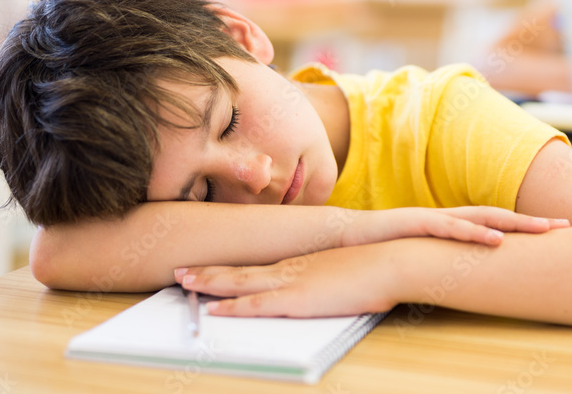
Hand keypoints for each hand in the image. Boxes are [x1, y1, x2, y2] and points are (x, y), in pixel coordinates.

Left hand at [175, 241, 408, 316]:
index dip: (229, 268)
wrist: (391, 261)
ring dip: (209, 284)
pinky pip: (257, 305)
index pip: (255, 267)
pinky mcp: (298, 299)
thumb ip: (328, 279)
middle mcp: (289, 269)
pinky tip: (214, 309)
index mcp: (300, 263)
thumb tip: (324, 286)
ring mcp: (291, 282)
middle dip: (207, 273)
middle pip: (239, 272)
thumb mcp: (346, 270)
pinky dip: (232, 307)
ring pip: (239, 284)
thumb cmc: (375, 267)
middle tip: (180, 271)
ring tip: (184, 282)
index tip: (208, 268)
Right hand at [340, 206, 568, 248]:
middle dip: (532, 221)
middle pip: (498, 216)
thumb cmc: (384, 247)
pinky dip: (473, 232)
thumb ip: (445, 259)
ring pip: (481, 217)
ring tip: (541, 229)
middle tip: (564, 226)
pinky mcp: (415, 223)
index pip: (495, 223)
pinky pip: (450, 227)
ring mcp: (433, 218)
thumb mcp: (423, 255)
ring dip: (513, 224)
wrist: (344, 237)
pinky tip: (494, 239)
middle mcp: (448, 217)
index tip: (555, 232)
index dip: (525, 227)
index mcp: (452, 224)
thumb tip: (468, 275)